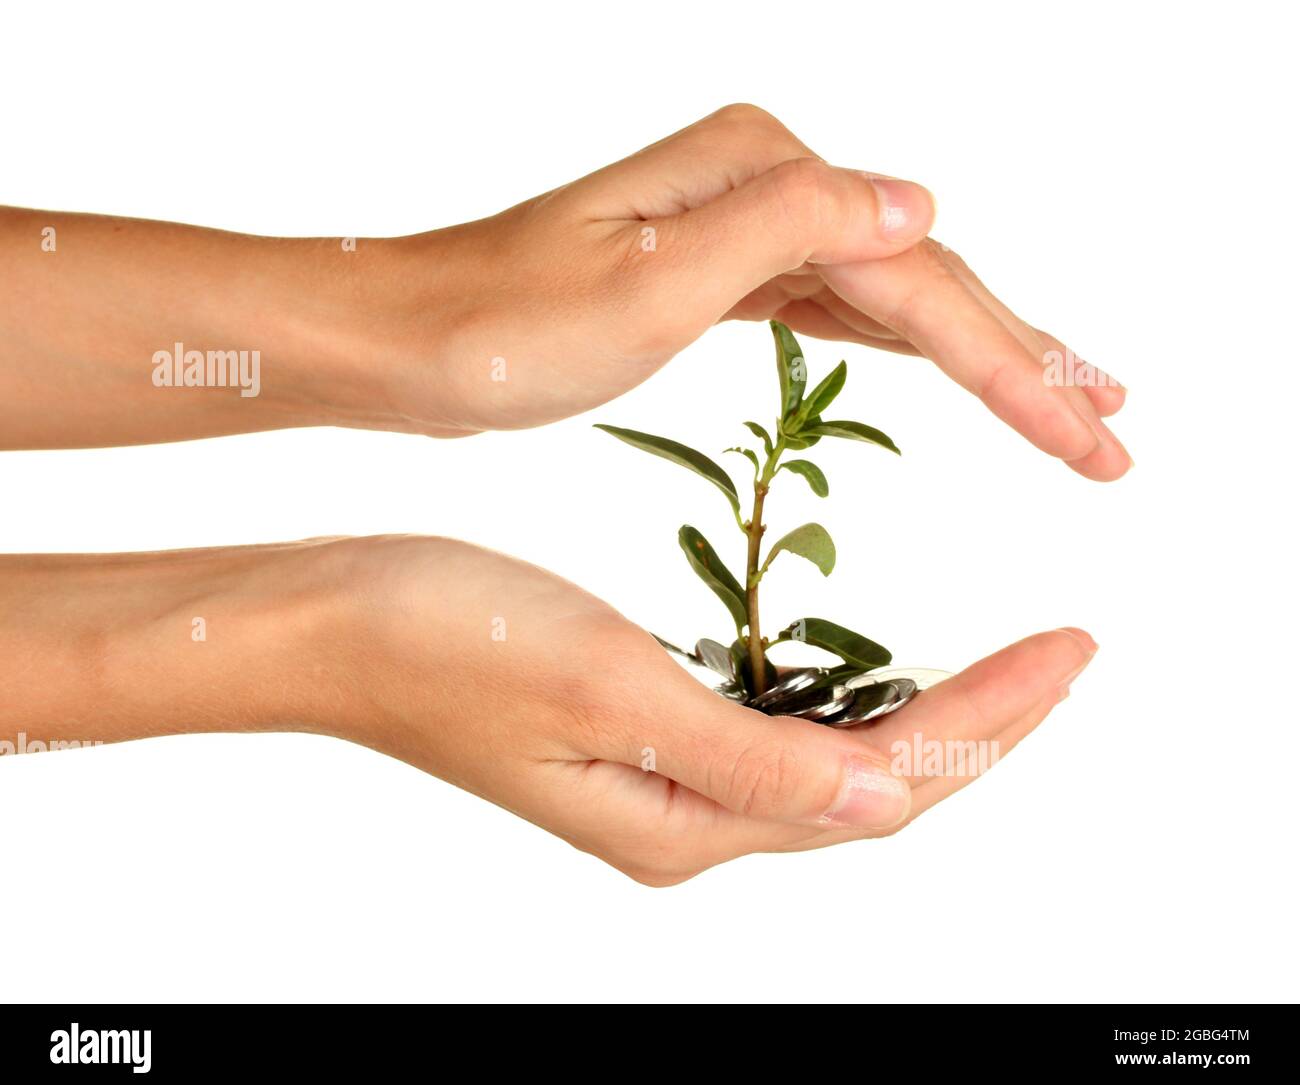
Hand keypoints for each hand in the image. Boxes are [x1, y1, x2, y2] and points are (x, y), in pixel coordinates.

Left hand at [3, 105, 1128, 479]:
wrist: (401, 343)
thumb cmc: (498, 326)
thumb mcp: (644, 286)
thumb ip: (786, 232)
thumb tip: (919, 204)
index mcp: (756, 179)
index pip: (919, 280)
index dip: (1015, 363)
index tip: (1090, 436)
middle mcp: (757, 187)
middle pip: (925, 278)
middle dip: (1023, 358)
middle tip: (1112, 430)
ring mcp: (738, 230)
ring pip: (890, 295)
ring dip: (979, 350)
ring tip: (1063, 402)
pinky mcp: (713, 275)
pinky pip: (835, 306)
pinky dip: (901, 341)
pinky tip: (944, 362)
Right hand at [321, 537, 1097, 883]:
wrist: (333, 622)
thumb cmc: (447, 641)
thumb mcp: (608, 691)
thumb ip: (750, 756)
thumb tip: (885, 796)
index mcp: (684, 823)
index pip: (881, 785)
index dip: (987, 724)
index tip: (1070, 652)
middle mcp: (686, 820)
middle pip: (875, 784)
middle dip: (982, 724)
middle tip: (1067, 653)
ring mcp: (663, 783)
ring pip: (835, 761)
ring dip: (924, 714)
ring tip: (1005, 664)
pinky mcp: (641, 737)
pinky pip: (777, 730)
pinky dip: (845, 696)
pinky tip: (872, 661)